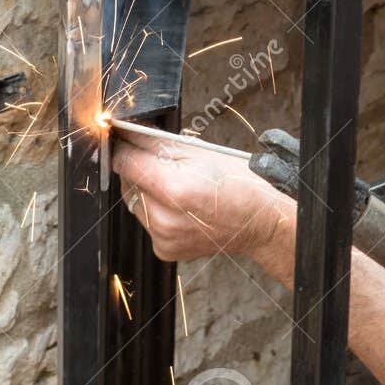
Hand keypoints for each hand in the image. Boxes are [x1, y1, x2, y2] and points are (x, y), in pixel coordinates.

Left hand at [111, 138, 293, 264]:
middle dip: (139, 171)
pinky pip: (147, 223)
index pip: (125, 162)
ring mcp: (163, 238)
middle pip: (127, 184)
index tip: (128, 143)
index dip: (125, 149)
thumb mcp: (200, 152)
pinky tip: (179, 209)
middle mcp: (164, 218)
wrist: (258, 223)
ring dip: (146, 193)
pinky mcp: (164, 250)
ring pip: (135, 204)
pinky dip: (156, 213)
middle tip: (164, 167)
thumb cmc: (238, 185)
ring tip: (176, 189)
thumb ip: (156, 143)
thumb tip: (128, 134)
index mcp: (175, 188)